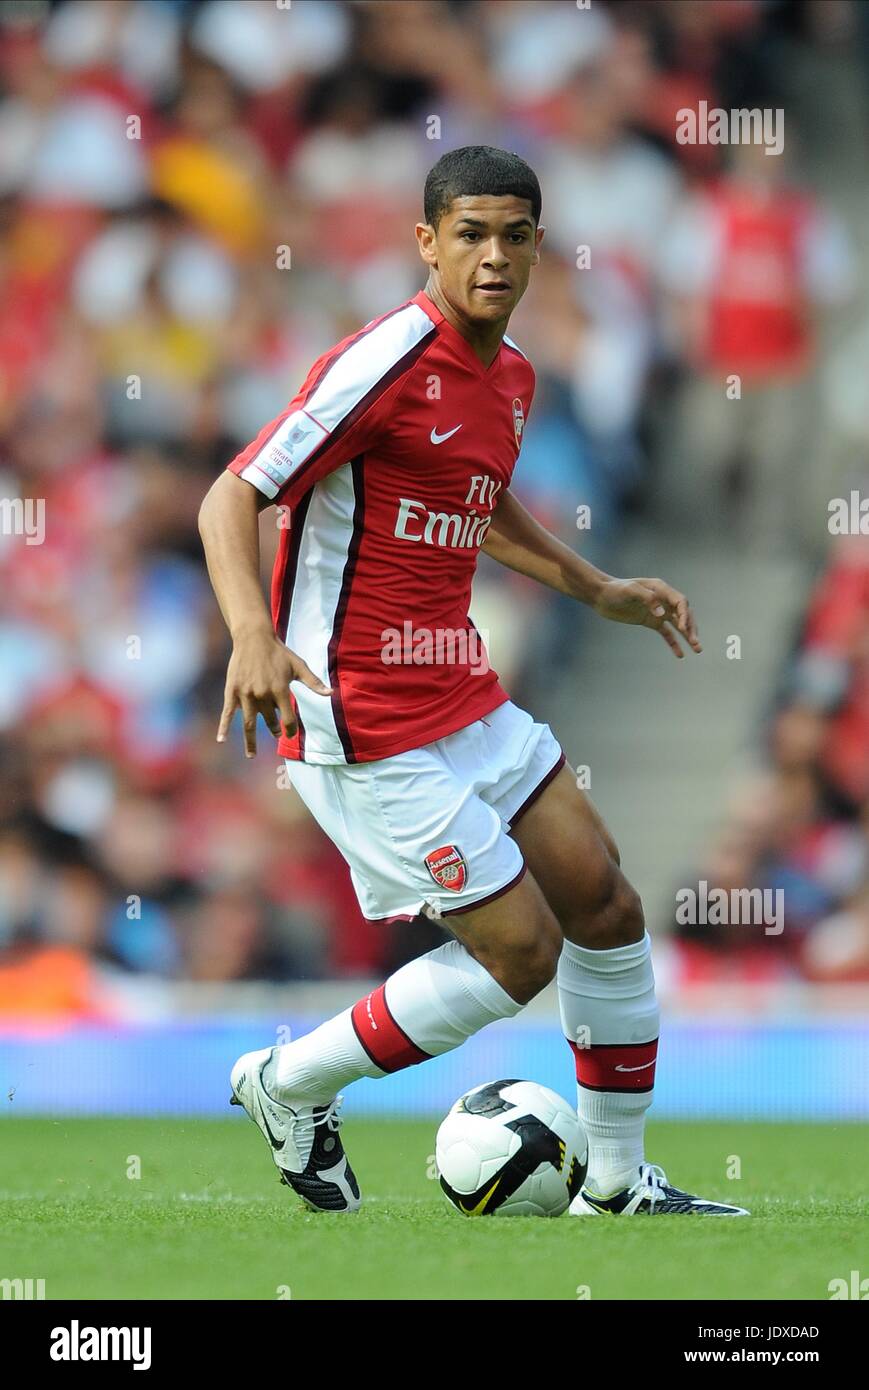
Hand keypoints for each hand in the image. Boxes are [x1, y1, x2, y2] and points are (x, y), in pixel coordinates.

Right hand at [216, 632, 331, 756]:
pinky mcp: (232, 691)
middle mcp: (262, 695)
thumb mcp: (298, 666)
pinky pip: (227, 713)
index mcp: (280, 690)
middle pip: (269, 721)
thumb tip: (330, 694)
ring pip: (249, 723)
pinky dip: (223, 727)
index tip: (290, 734)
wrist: (253, 638)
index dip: (291, 729)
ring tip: (251, 755)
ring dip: (250, 741)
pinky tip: (221, 740)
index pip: (288, 719)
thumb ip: (313, 682)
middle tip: (277, 733)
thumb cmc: (279, 652)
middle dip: (274, 730)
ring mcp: (246, 694)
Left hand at [593, 577, 701, 657]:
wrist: (602, 596)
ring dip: (688, 636)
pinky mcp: (651, 621)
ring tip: (698, 649)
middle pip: (683, 615)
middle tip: (696, 643)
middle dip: (691, 629)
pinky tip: (680, 654)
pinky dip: (674, 643)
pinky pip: (666, 633)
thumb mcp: (630, 591)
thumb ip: (648, 599)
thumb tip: (662, 614)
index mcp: (661, 589)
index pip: (680, 602)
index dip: (684, 615)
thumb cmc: (616, 590)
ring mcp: (658, 611)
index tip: (683, 629)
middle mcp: (663, 600)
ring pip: (678, 625)